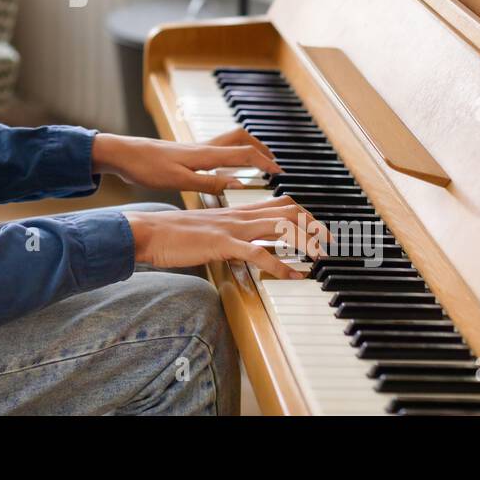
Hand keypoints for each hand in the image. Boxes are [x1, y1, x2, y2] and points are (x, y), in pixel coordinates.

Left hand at [90, 126, 280, 194]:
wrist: (122, 154)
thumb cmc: (146, 168)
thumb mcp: (179, 181)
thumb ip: (210, 183)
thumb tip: (240, 184)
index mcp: (205, 155)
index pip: (245, 154)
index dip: (266, 162)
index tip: (281, 173)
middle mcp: (203, 148)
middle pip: (241, 139)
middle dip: (262, 148)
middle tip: (275, 164)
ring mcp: (195, 148)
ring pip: (230, 141)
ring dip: (248, 148)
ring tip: (259, 162)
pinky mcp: (186, 152)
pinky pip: (218, 148)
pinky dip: (231, 154)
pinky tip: (228, 167)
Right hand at [122, 196, 329, 278]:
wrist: (149, 231)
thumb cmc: (172, 234)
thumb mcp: (206, 232)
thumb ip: (228, 237)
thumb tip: (243, 250)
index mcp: (235, 210)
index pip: (279, 204)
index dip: (304, 214)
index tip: (318, 229)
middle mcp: (239, 214)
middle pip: (288, 211)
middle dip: (314, 225)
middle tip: (330, 243)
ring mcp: (232, 227)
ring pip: (280, 227)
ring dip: (305, 242)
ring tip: (320, 257)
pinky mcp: (223, 243)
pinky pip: (260, 253)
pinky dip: (282, 265)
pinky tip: (294, 275)